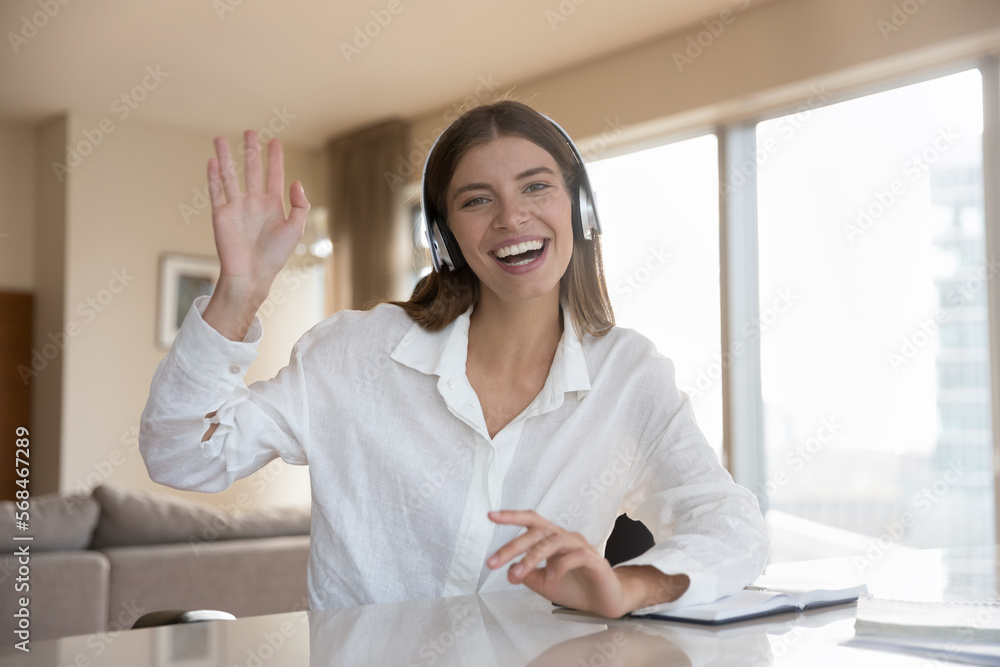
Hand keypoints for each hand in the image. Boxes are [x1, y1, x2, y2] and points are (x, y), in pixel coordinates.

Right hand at [202, 130, 309, 339]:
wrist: (251, 274)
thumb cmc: (275, 256)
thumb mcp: (295, 229)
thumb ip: (300, 205)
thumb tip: (296, 181)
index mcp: (272, 206)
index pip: (273, 175)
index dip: (274, 158)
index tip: (274, 141)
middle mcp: (253, 203)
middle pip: (251, 170)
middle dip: (250, 151)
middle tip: (250, 131)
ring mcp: (236, 207)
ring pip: (230, 176)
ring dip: (225, 157)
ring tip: (220, 139)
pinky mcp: (220, 214)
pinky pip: (216, 191)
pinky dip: (213, 176)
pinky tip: (212, 161)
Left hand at [486, 510, 688, 617]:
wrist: (605, 601)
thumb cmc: (575, 587)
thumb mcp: (543, 583)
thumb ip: (527, 575)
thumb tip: (508, 570)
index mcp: (553, 539)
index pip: (531, 522)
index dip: (512, 516)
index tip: (491, 515)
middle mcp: (565, 538)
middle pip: (537, 532)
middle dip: (513, 546)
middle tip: (493, 562)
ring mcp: (581, 547)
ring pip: (553, 542)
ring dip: (532, 558)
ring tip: (517, 574)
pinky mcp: (595, 560)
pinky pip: (576, 556)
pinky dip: (561, 565)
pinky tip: (551, 577)